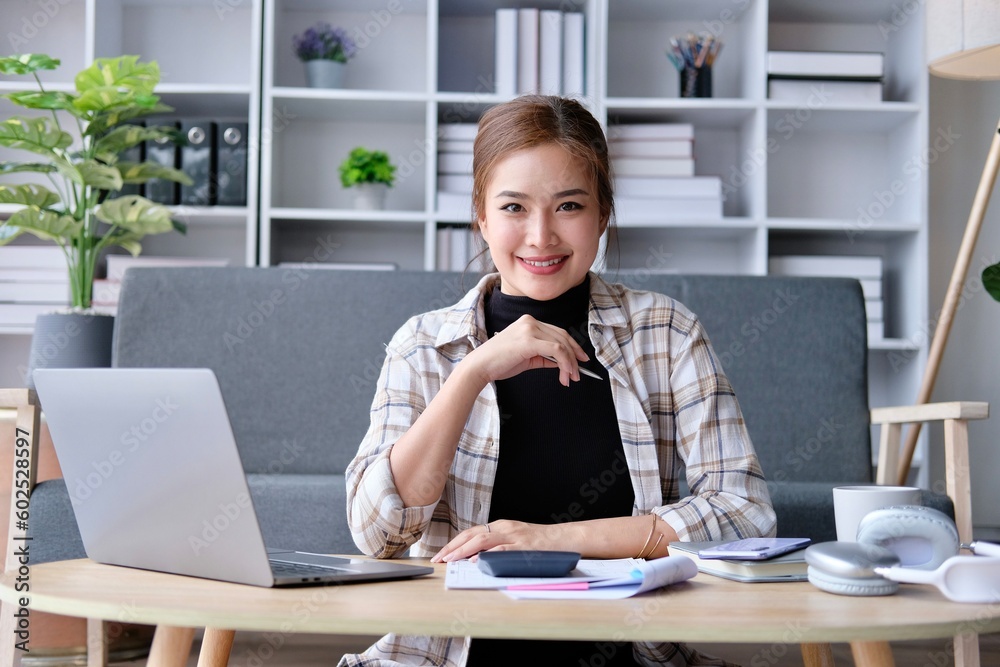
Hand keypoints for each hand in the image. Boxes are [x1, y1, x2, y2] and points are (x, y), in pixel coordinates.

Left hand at [430, 520, 564, 562]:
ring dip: (463, 550)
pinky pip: (502, 549)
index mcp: (500, 526)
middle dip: (452, 547)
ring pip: (483, 540)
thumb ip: (497, 546)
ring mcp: (514, 536)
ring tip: (450, 560)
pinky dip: (487, 554)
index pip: (471, 533)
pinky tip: (476, 561)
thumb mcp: (515, 540)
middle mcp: (504, 528)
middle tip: (438, 559)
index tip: (440, 555)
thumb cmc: (540, 543)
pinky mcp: (524, 546)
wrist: (565, 538)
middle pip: (472, 534)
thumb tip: (475, 558)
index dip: (454, 544)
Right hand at [466, 314, 589, 386]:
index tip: (580, 360)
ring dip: (570, 363)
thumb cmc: (499, 362)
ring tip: (571, 378)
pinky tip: (564, 374)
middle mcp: (530, 321)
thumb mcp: (527, 358)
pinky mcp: (529, 340)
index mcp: (529, 322)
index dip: (572, 346)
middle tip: (579, 373)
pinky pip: (556, 350)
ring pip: (561, 344)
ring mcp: (529, 329)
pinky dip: (564, 363)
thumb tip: (562, 363)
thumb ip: (544, 357)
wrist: (480, 366)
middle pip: (563, 336)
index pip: (558, 332)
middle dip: (574, 356)